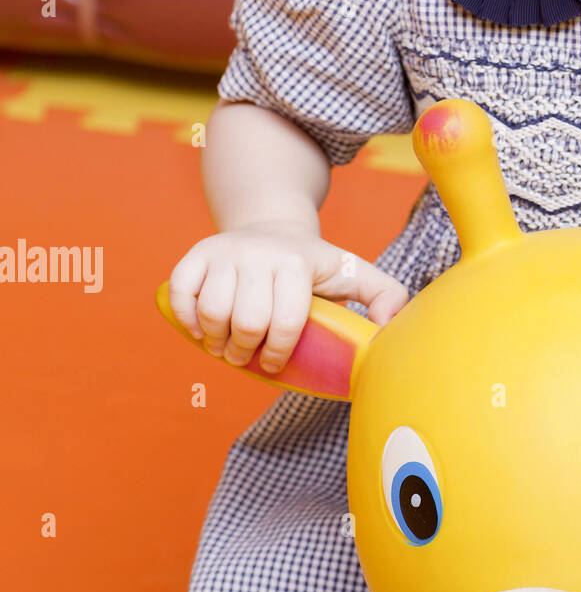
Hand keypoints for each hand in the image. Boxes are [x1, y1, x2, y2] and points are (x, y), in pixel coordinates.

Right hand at [167, 221, 408, 371]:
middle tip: (248, 356)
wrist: (274, 227)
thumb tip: (390, 326)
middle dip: (246, 351)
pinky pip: (179, 293)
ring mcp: (226, 252)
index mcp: (298, 263)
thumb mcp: (354, 273)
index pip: (286, 322)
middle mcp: (260, 253)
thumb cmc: (316, 265)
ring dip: (217, 341)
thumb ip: (385, 295)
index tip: (276, 363)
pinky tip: (203, 328)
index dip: (279, 353)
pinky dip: (187, 319)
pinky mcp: (196, 254)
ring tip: (228, 346)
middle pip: (246, 322)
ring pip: (213, 312)